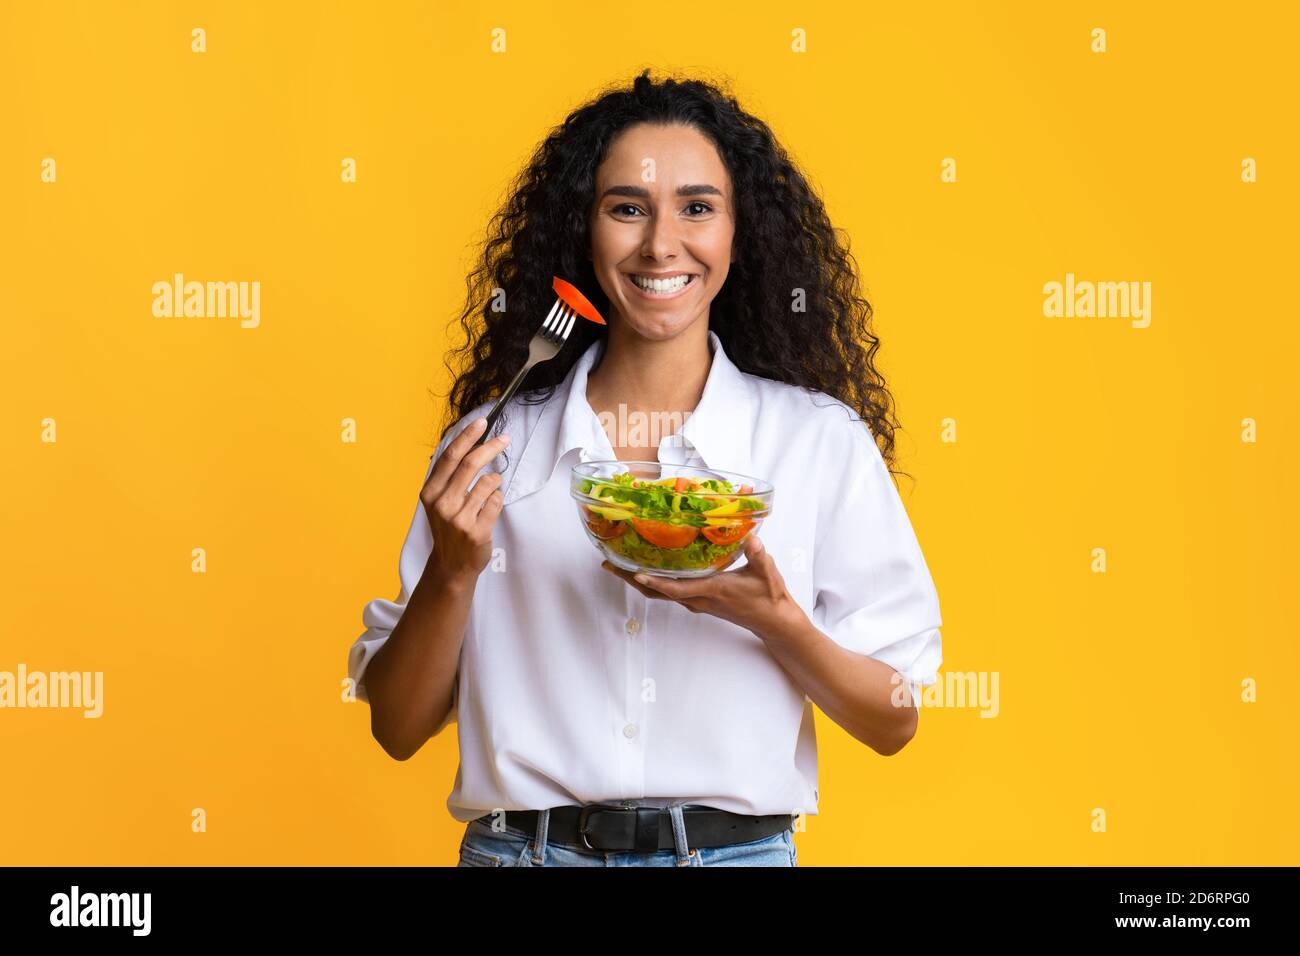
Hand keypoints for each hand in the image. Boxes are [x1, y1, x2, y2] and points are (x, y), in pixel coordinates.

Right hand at [420, 417, 510, 581]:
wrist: (451, 565)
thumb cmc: (449, 528)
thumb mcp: (439, 502)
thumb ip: (450, 477)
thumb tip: (470, 444)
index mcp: (430, 493)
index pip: (449, 457)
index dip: (467, 437)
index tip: (481, 422)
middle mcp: (442, 504)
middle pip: (470, 464)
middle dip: (491, 446)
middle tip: (505, 438)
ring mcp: (459, 519)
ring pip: (489, 483)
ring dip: (495, 481)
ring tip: (489, 491)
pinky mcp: (476, 531)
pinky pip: (497, 502)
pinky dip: (497, 500)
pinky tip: (489, 509)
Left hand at [600, 534, 804, 640]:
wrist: (774, 622)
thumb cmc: (770, 597)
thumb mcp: (767, 572)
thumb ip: (759, 555)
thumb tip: (752, 538)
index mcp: (712, 590)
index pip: (677, 588)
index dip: (655, 581)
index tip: (634, 572)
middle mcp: (699, 599)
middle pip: (657, 592)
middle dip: (631, 579)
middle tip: (609, 565)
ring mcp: (698, 602)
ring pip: (661, 594)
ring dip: (639, 582)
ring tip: (619, 566)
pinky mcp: (700, 601)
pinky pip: (670, 593)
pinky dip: (654, 583)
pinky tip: (649, 571)